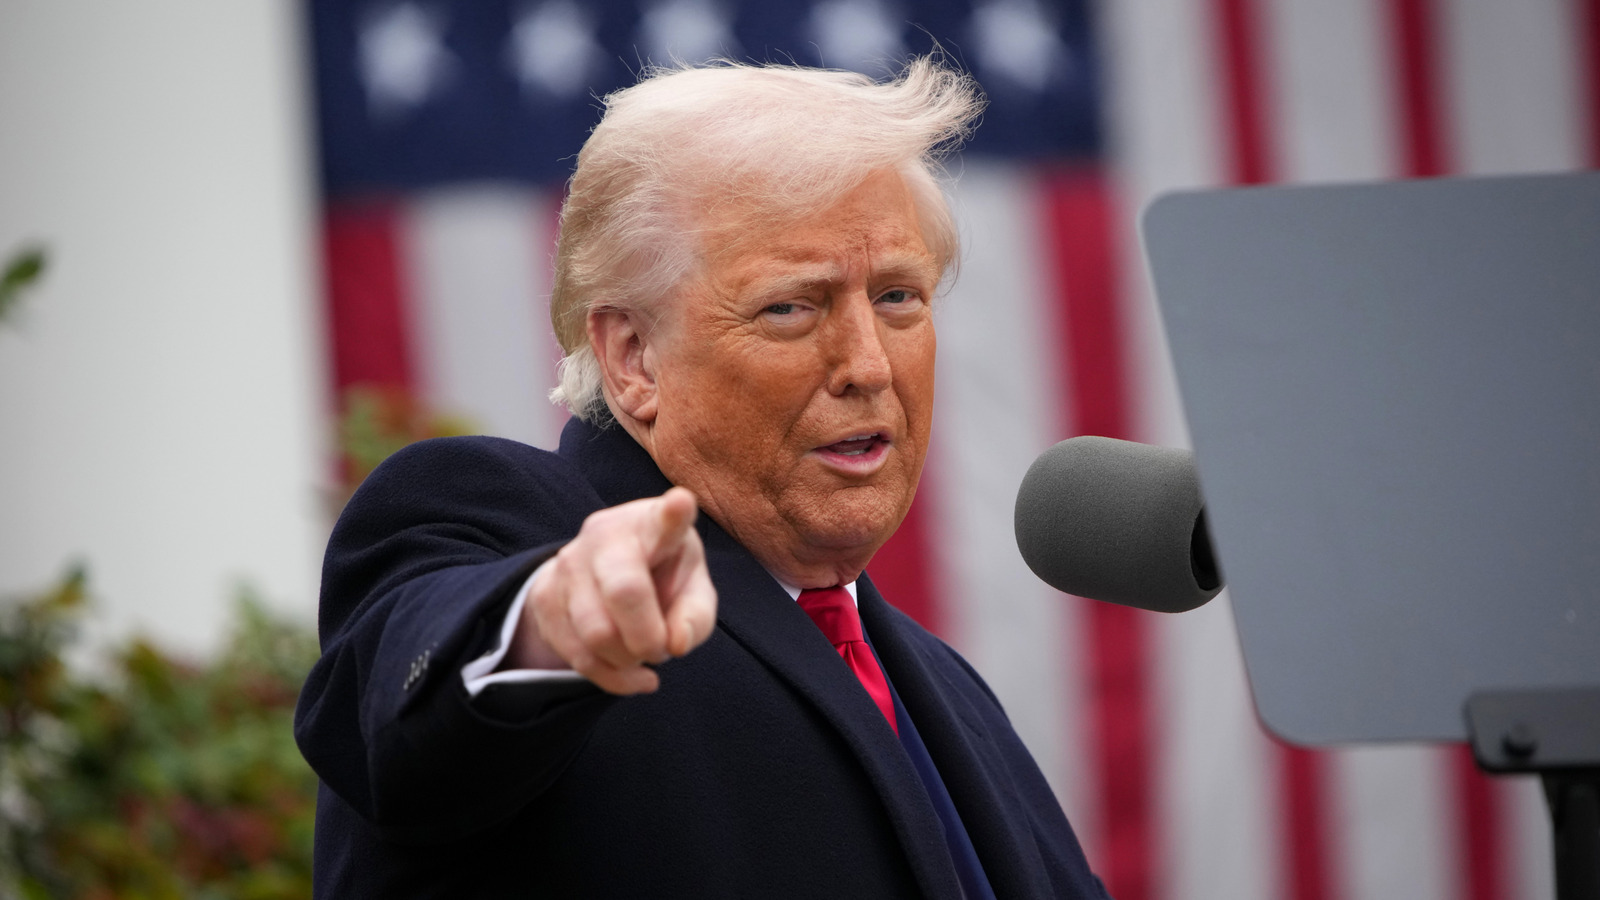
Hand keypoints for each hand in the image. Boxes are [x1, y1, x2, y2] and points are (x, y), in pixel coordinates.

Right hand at [506, 487, 717, 693]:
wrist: (604, 576)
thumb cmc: (662, 579)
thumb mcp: (693, 592)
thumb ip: (695, 617)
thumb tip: (675, 643)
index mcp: (653, 525)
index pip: (664, 518)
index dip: (674, 513)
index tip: (681, 503)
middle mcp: (605, 534)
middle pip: (624, 592)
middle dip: (648, 638)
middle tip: (662, 649)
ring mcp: (568, 563)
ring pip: (596, 634)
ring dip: (628, 660)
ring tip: (641, 652)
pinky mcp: (544, 596)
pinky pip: (578, 656)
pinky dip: (611, 677)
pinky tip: (629, 673)